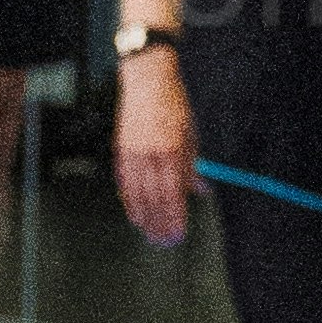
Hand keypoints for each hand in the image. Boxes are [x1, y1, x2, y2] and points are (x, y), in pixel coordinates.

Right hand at [118, 78, 195, 251]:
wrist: (146, 80)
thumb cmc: (174, 105)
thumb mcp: (192, 134)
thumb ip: (193, 165)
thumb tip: (200, 190)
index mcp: (170, 151)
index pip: (171, 194)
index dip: (174, 218)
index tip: (178, 234)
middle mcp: (148, 156)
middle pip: (152, 200)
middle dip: (158, 224)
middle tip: (164, 243)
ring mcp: (131, 154)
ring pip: (135, 195)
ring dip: (143, 218)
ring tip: (149, 234)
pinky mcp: (121, 151)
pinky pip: (125, 184)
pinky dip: (129, 201)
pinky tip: (135, 214)